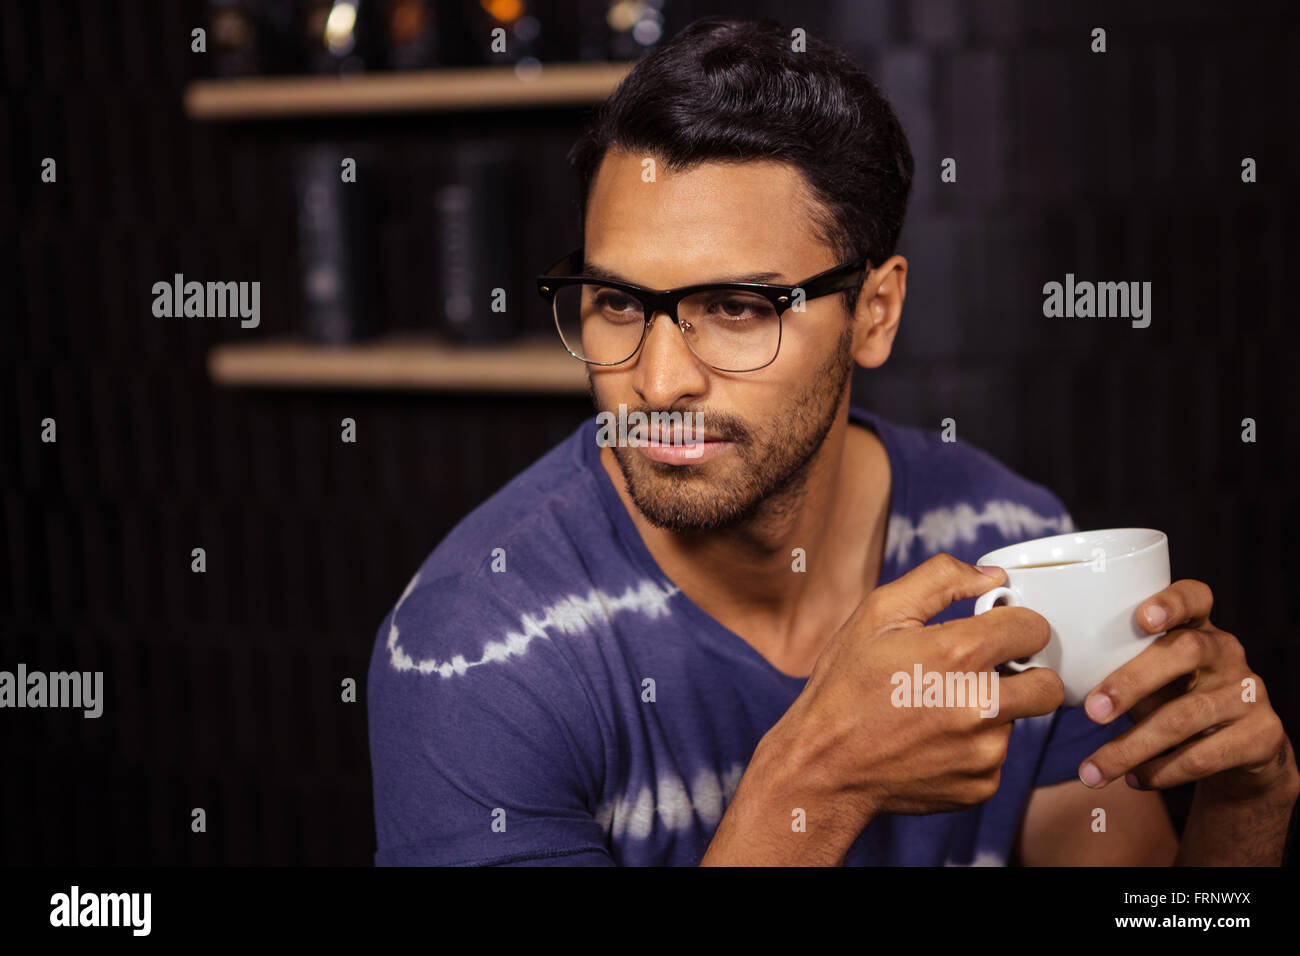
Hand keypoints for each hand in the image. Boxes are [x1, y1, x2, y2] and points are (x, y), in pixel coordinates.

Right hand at [766, 554, 1064, 823]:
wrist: (822, 766)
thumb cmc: (845, 684)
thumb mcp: (877, 613)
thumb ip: (939, 580)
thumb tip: (994, 576)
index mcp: (959, 654)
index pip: (1034, 628)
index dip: (1013, 624)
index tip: (992, 631)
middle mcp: (981, 705)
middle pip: (1048, 684)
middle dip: (1024, 673)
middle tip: (981, 673)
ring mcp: (984, 752)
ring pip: (1017, 721)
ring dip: (991, 711)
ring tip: (937, 709)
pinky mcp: (981, 785)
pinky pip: (996, 758)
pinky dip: (973, 747)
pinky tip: (932, 740)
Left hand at [1076, 578, 1297, 800]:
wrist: (1243, 752)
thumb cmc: (1177, 700)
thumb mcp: (1153, 678)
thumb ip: (1120, 669)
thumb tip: (1052, 682)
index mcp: (1198, 627)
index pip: (1195, 597)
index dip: (1171, 602)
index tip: (1141, 617)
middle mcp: (1228, 651)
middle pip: (1184, 652)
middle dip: (1130, 682)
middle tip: (1091, 712)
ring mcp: (1248, 692)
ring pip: (1185, 717)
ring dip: (1131, 748)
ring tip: (1093, 771)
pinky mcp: (1262, 735)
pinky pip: (1205, 755)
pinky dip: (1161, 772)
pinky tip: (1134, 780)